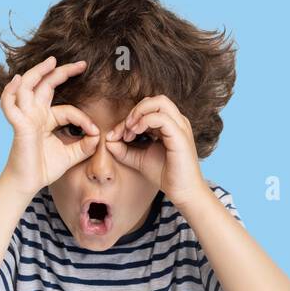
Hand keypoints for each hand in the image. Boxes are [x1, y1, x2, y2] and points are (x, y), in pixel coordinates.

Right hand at [0, 57, 100, 197]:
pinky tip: (16, 80)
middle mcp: (34, 114)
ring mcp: (25, 118)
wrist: (28, 184)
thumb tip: (98, 135)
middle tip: (81, 64)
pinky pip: (10, 105)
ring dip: (37, 72)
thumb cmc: (44, 169)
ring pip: (27, 87)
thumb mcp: (71, 155)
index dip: (83, 118)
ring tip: (51, 61)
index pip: (68, 109)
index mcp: (45, 119)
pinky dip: (10, 92)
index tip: (94, 131)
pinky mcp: (18, 126)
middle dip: (61, 71)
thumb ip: (85, 145)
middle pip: (44, 85)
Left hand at [105, 94, 205, 209]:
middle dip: (134, 111)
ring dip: (138, 114)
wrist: (181, 190)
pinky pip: (162, 118)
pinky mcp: (180, 135)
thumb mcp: (138, 159)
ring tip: (129, 131)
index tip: (116, 136)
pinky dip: (144, 121)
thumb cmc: (164, 173)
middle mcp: (176, 121)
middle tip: (123, 130)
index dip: (128, 118)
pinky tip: (135, 133)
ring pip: (159, 102)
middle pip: (155, 100)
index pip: (148, 108)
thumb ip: (123, 149)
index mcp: (169, 124)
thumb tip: (108, 139)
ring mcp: (180, 126)